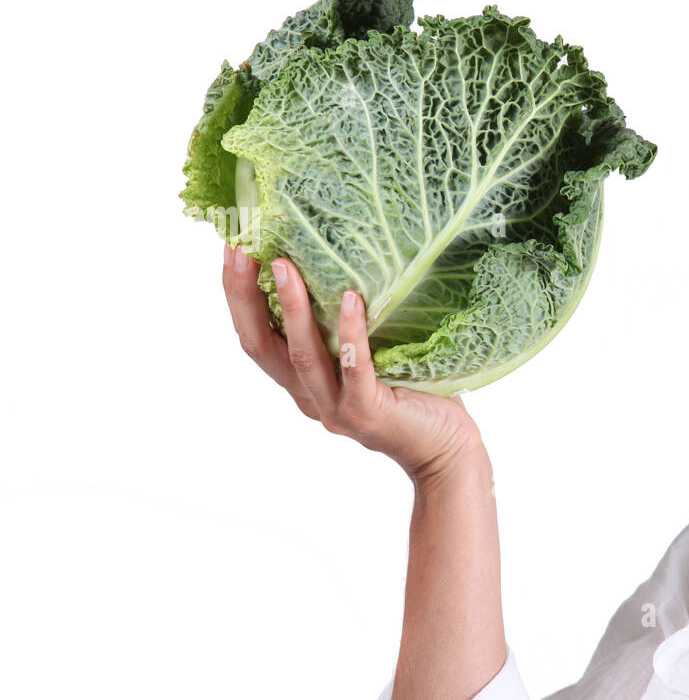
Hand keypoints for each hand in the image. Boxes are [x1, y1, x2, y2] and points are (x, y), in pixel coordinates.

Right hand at [221, 243, 482, 483]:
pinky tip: (350, 301)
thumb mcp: (371, 354)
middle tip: (241, 251)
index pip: (256, 337)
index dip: (238, 295)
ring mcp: (336, 409)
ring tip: (284, 267)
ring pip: (302, 357)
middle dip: (245, 297)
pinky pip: (355, 371)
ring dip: (290, 309)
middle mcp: (310, 397)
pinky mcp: (368, 414)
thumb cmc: (413, 394)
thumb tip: (345, 263)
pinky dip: (350, 335)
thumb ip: (347, 327)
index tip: (233, 248)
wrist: (444, 451)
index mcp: (303, 382)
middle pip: (261, 347)